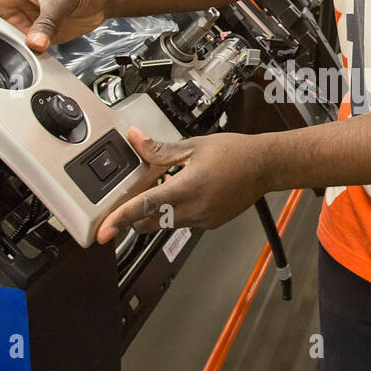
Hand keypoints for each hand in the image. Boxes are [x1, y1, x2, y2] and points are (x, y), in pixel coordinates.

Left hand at [95, 127, 270, 241]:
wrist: (266, 167)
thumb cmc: (235, 153)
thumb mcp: (194, 145)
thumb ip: (160, 148)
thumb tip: (135, 139)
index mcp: (188, 188)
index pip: (146, 207)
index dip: (121, 219)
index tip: (104, 232)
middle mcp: (194, 210)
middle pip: (150, 223)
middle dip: (134, 217)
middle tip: (126, 202)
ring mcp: (203, 220)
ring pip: (165, 224)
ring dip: (156, 212)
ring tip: (163, 187)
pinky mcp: (209, 224)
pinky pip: (182, 222)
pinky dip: (174, 211)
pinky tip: (183, 192)